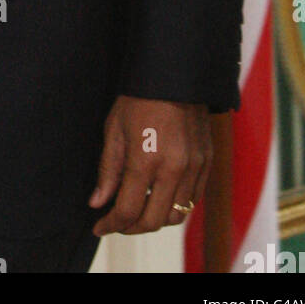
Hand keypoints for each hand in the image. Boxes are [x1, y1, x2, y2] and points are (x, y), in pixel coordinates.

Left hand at [89, 95, 210, 235]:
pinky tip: (159, 197)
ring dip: (154, 219)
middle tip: (116, 222)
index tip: (98, 227)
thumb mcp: (114, 130)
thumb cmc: (138, 99)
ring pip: (176, 216)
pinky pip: (192, 200)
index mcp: (145, 161)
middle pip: (153, 221)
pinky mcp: (207, 163)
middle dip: (131, 228)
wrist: (175, 75)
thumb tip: (97, 203)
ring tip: (137, 209)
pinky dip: (175, 206)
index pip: (127, 211)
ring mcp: (194, 168)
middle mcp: (173, 170)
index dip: (110, 225)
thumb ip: (107, 171)